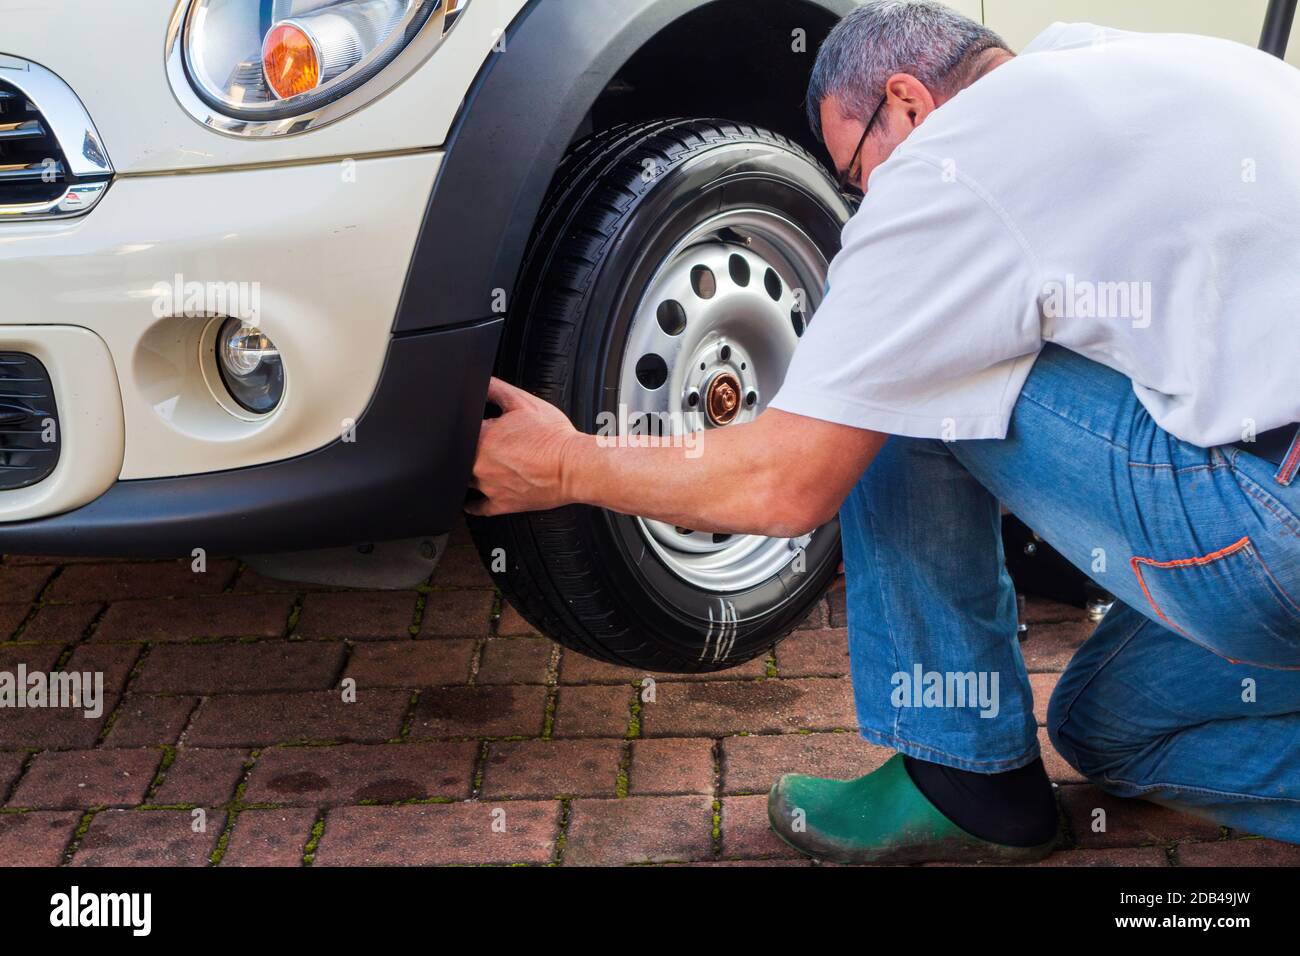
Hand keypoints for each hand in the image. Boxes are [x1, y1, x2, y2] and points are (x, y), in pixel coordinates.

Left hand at [466, 378, 583, 516]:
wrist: (574, 467)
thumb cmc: (554, 438)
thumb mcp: (524, 403)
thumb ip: (497, 389)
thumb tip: (481, 381)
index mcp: (481, 437)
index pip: (459, 429)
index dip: (465, 426)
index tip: (475, 426)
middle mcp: (478, 463)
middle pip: (457, 457)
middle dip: (466, 449)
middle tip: (484, 445)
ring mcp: (488, 486)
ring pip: (463, 481)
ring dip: (466, 474)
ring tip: (477, 466)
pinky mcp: (501, 504)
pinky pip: (477, 507)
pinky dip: (471, 505)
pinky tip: (470, 500)